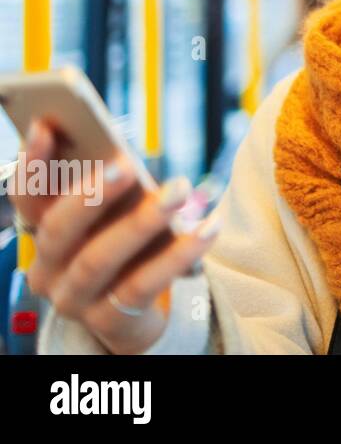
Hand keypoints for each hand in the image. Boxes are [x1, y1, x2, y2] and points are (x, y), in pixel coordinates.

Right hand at [13, 119, 220, 354]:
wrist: (138, 312)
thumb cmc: (128, 244)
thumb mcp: (118, 213)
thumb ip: (113, 185)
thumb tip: (122, 151)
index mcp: (42, 234)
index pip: (26, 198)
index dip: (32, 164)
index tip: (45, 125)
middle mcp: (48, 269)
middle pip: (58, 230)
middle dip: (92, 194)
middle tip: (127, 164)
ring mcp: (75, 299)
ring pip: (99, 259)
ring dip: (141, 221)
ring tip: (179, 189)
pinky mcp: (110, 320)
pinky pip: (143, 285)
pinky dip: (179, 254)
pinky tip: (209, 227)